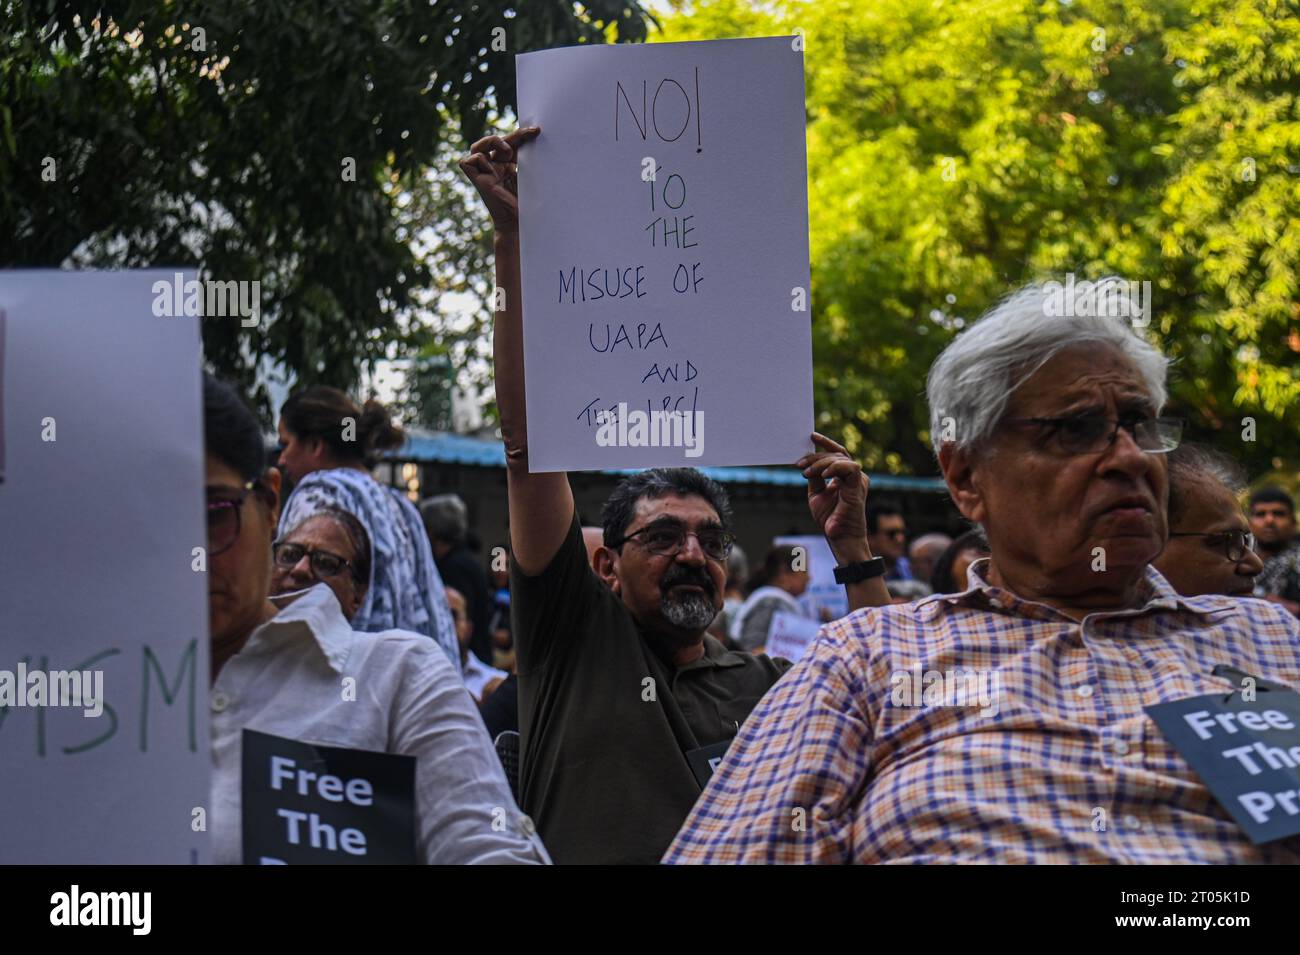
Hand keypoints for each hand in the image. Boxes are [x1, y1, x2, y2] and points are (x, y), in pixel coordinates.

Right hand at [457, 126, 540, 230]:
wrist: (519, 222)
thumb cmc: (527, 204)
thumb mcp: (529, 176)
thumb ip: (527, 159)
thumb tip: (535, 137)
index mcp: (507, 167)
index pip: (510, 144)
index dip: (521, 135)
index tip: (536, 131)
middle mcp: (494, 168)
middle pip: (494, 142)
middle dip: (511, 135)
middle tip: (528, 134)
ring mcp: (485, 174)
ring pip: (476, 147)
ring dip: (490, 142)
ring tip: (508, 151)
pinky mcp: (477, 181)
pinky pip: (468, 161)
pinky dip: (479, 160)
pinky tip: (493, 172)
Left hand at [797, 432, 870, 563]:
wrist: (839, 538)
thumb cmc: (830, 519)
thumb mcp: (816, 494)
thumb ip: (814, 478)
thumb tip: (806, 463)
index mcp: (845, 477)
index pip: (837, 454)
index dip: (824, 444)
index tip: (810, 437)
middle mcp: (854, 476)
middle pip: (836, 454)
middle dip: (816, 457)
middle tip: (800, 465)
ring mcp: (858, 480)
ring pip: (840, 458)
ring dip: (821, 463)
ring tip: (806, 473)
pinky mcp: (859, 485)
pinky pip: (850, 467)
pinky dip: (835, 467)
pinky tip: (823, 475)